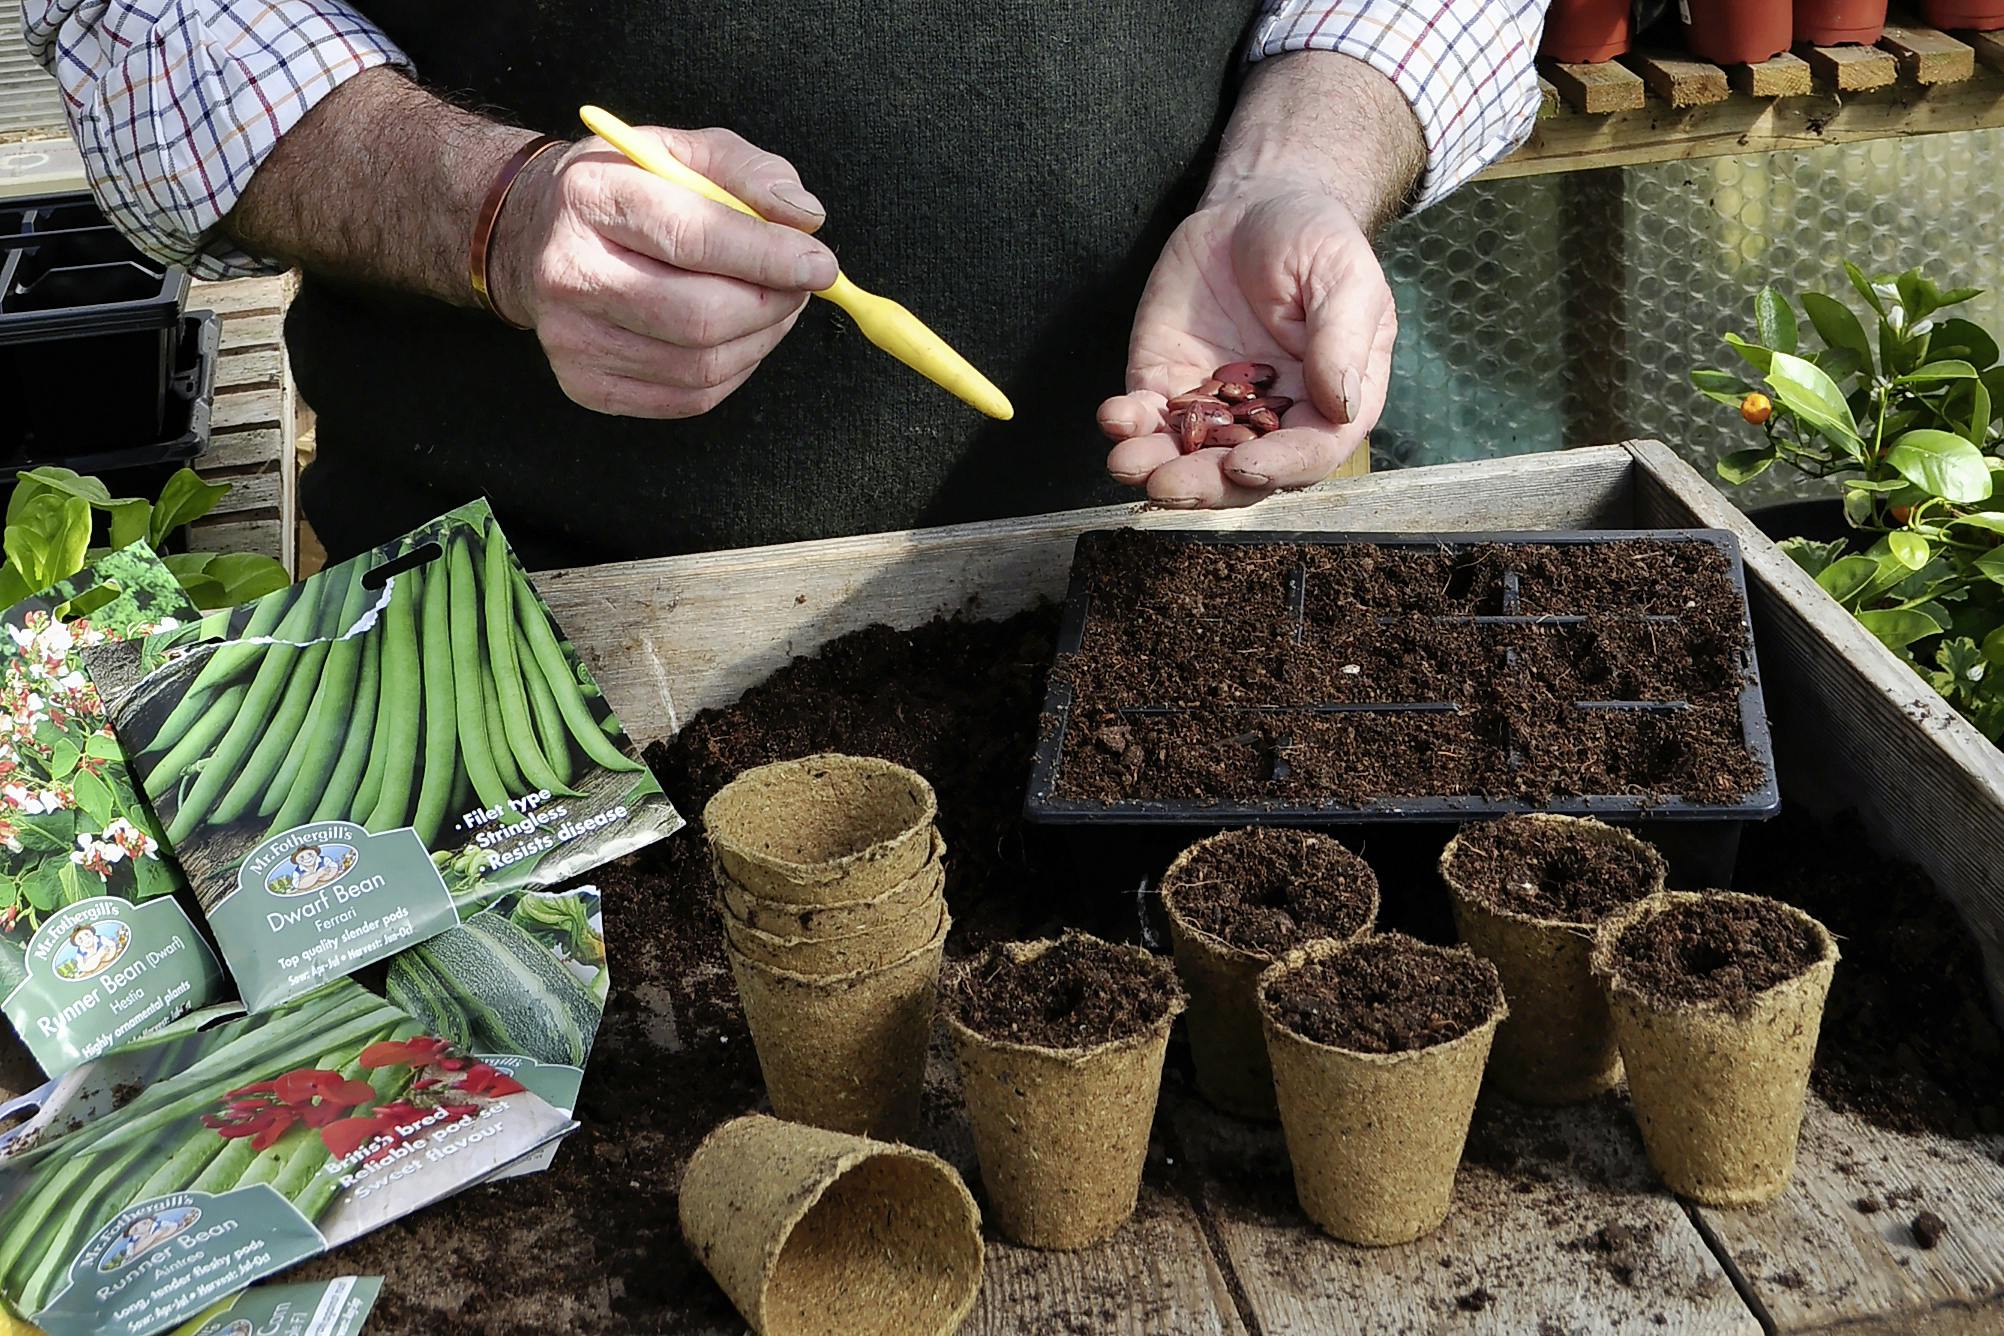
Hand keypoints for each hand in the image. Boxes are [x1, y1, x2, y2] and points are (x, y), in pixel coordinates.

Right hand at [490, 127, 837, 417]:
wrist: (541, 235)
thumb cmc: (631, 190)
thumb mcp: (686, 153)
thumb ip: (751, 174)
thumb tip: (806, 219)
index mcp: (592, 195)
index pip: (691, 236)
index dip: (769, 257)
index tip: (821, 264)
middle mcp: (569, 271)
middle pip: (699, 316)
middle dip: (772, 306)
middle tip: (800, 287)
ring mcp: (571, 337)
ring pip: (700, 366)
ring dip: (760, 340)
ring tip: (771, 305)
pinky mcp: (585, 385)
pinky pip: (688, 398)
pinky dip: (733, 371)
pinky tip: (736, 337)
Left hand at [1099, 186, 1395, 506]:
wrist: (1254, 207)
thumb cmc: (1314, 239)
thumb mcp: (1345, 276)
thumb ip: (1342, 339)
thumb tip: (1341, 404)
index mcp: (1330, 404)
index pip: (1309, 454)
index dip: (1277, 467)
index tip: (1243, 466)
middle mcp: (1273, 418)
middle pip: (1241, 474)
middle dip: (1202, 484)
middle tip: (1167, 485)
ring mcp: (1218, 407)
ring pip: (1188, 455)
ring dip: (1156, 465)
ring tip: (1128, 462)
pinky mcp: (1170, 384)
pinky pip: (1148, 416)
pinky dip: (1129, 424)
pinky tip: (1115, 417)